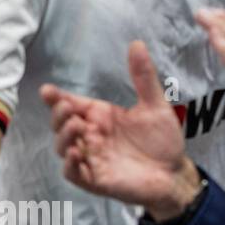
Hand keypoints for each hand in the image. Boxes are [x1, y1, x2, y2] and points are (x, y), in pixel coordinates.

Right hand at [41, 41, 201, 220]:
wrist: (176, 174)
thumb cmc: (163, 141)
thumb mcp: (155, 105)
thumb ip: (143, 77)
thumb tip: (137, 44)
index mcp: (99, 116)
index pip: (70, 104)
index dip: (55, 98)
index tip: (47, 91)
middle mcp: (90, 136)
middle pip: (61, 124)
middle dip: (59, 115)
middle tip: (68, 108)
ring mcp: (91, 158)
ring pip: (62, 147)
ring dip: (64, 136)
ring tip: (77, 126)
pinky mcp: (95, 180)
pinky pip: (73, 173)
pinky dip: (70, 164)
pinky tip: (76, 153)